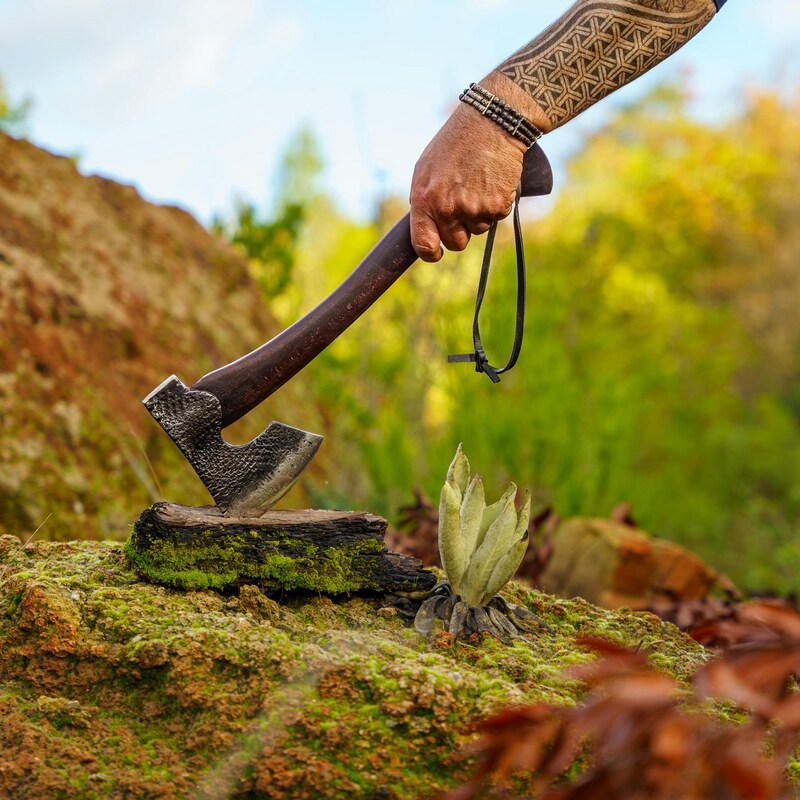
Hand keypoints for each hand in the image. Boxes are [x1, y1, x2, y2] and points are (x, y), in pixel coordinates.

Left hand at [409, 102, 525, 261]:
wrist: (491, 122)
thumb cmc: (456, 143)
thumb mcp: (427, 169)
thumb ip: (424, 201)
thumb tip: (424, 227)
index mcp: (424, 200)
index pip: (423, 244)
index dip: (431, 253)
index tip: (437, 252)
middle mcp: (447, 208)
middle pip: (455, 243)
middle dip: (461, 230)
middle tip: (465, 204)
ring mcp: (473, 208)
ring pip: (478, 230)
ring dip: (480, 214)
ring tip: (479, 183)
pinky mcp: (497, 205)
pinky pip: (497, 218)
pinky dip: (497, 204)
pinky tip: (492, 182)